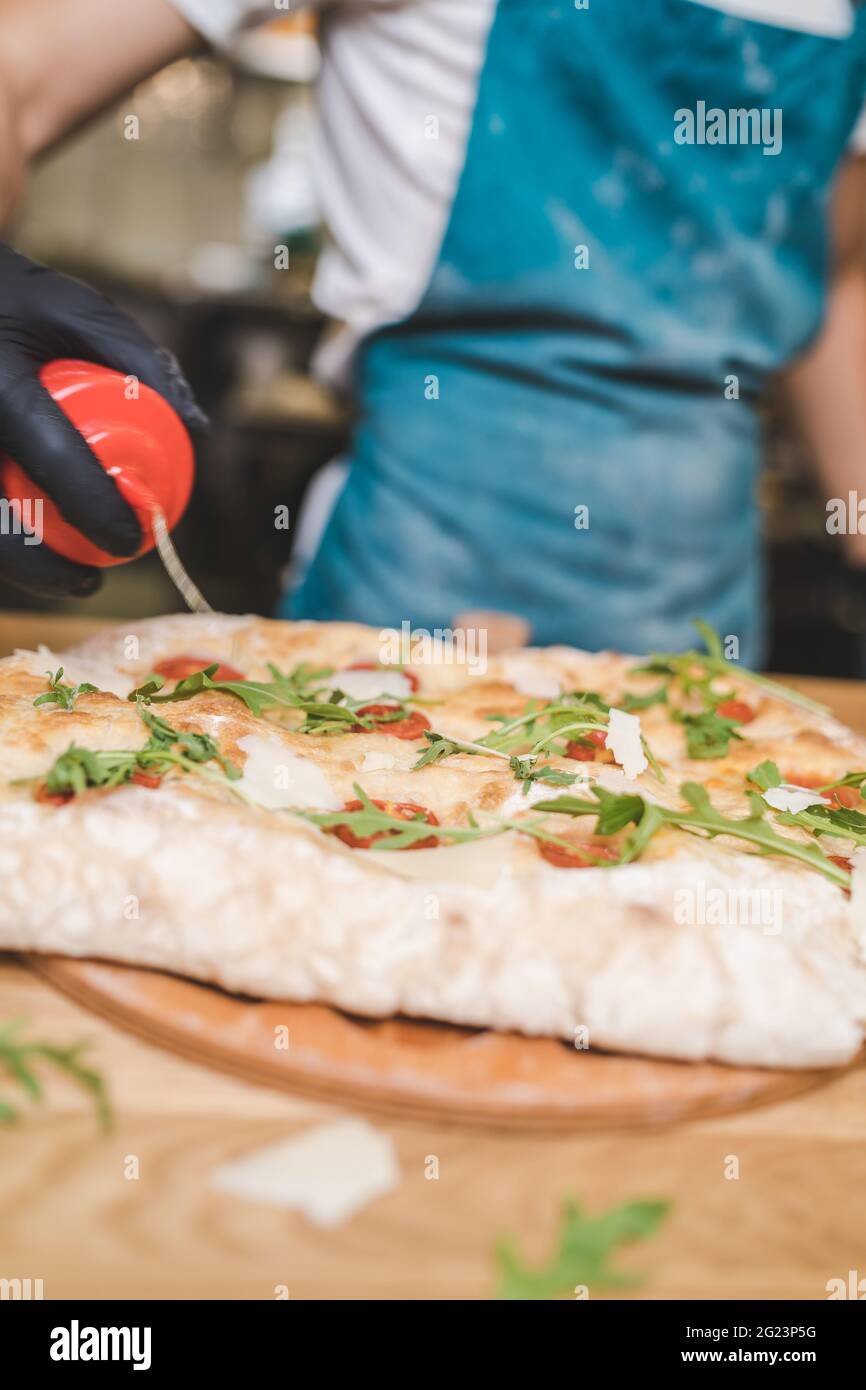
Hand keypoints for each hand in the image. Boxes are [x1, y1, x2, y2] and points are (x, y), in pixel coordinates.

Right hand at [0, 244, 206, 596]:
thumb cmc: (6, 299)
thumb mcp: (70, 307)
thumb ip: (137, 358)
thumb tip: (196, 429)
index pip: (53, 459)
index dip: (96, 509)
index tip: (130, 540)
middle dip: (42, 567)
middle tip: (90, 581)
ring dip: (17, 567)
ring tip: (68, 579)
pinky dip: (0, 541)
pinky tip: (29, 554)